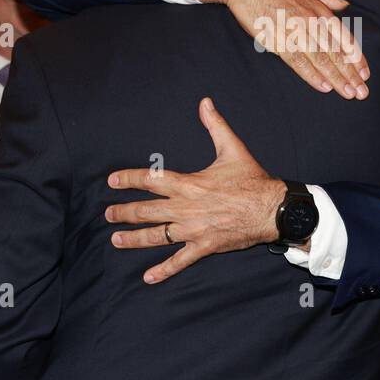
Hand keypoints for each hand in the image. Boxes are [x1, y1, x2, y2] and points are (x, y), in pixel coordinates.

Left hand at [105, 98, 290, 283]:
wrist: (272, 208)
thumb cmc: (252, 180)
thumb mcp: (232, 149)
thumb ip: (215, 125)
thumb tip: (205, 103)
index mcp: (189, 184)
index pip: (152, 180)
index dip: (129, 179)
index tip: (112, 181)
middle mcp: (186, 208)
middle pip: (146, 210)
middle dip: (124, 212)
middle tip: (107, 214)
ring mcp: (193, 229)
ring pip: (156, 236)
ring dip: (133, 238)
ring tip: (115, 239)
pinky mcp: (204, 246)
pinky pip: (180, 260)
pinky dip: (164, 270)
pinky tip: (148, 277)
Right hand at [172, 0, 369, 99]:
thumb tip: (344, 5)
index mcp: (320, 11)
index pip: (344, 38)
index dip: (356, 58)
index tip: (365, 73)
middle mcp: (313, 23)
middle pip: (337, 53)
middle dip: (351, 75)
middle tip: (363, 93)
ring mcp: (297, 33)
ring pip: (322, 60)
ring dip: (337, 79)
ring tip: (349, 94)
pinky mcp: (279, 41)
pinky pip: (299, 62)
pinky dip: (312, 75)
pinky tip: (324, 87)